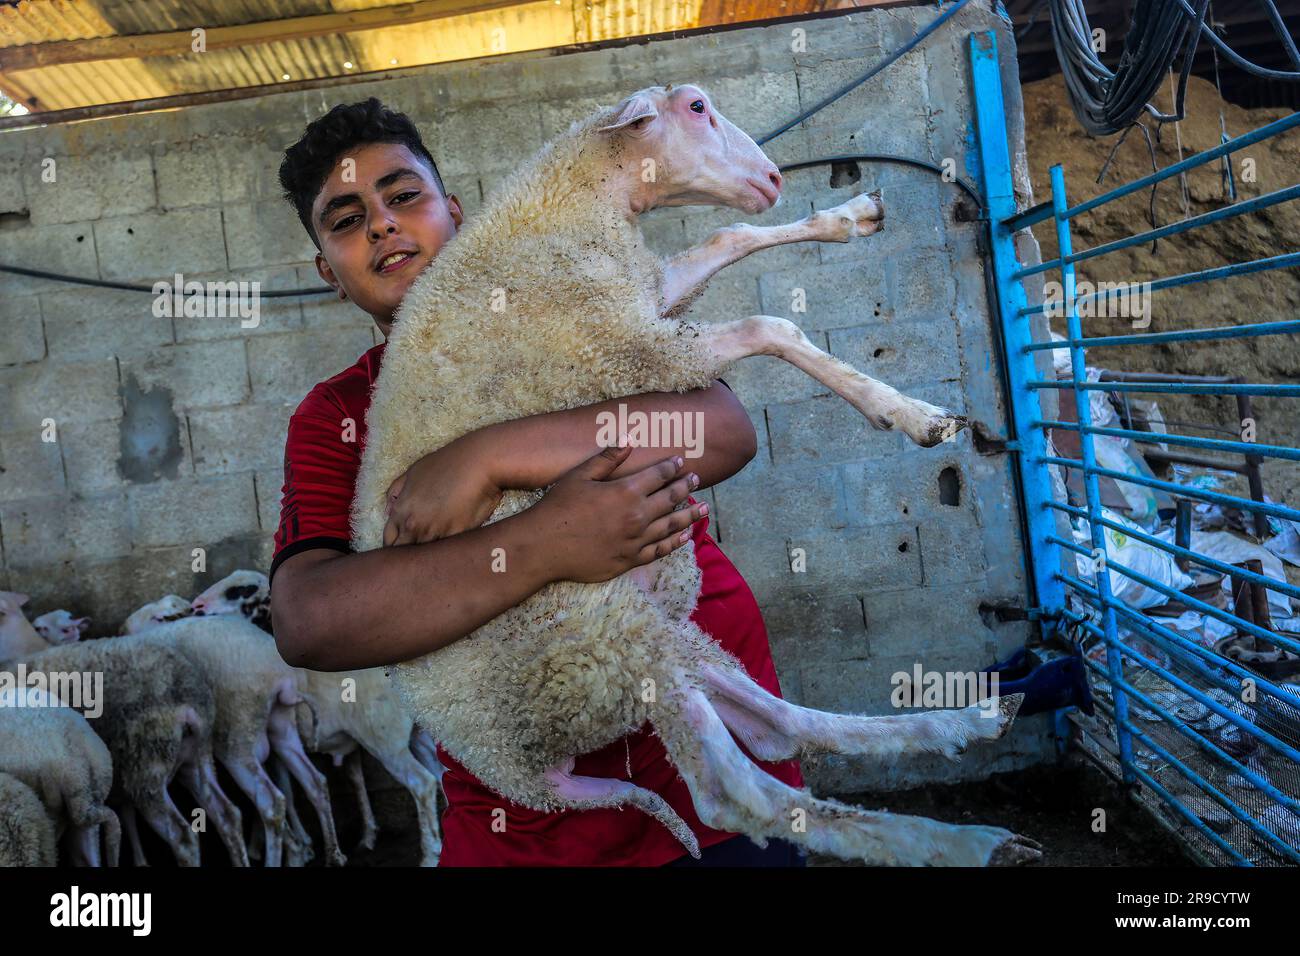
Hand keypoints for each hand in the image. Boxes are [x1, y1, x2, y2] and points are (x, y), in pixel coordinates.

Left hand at [383, 437, 504, 546]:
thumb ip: (396, 491)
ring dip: (429, 557)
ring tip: (435, 556)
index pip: (389, 541)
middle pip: (403, 553)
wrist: (479, 462)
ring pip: (425, 556)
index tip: (404, 545)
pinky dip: (448, 553)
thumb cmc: (447, 463)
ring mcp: (435, 533)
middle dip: (409, 555)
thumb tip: (388, 510)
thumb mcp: (413, 471)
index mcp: (401, 511)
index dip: (394, 545)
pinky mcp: (457, 537)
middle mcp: (414, 525)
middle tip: (418, 555)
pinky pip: (447, 552)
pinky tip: (452, 550)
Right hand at [530, 445, 708, 583]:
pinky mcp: (631, 560)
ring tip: (703, 508)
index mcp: (626, 492)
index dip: (672, 467)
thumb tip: (629, 438)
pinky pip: (660, 550)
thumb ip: (608, 458)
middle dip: (686, 487)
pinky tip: (686, 536)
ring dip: (690, 515)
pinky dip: (676, 542)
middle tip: (696, 479)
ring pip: (672, 526)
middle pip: (671, 498)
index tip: (680, 462)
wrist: (544, 547)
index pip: (659, 475)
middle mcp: (637, 516)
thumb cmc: (558, 508)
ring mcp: (636, 541)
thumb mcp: (580, 475)